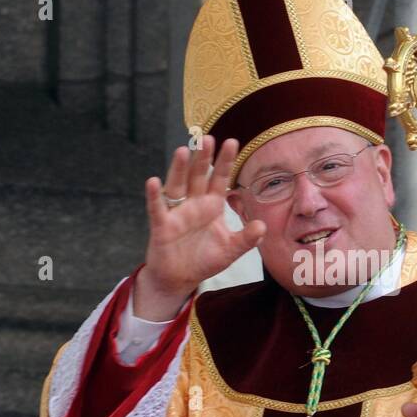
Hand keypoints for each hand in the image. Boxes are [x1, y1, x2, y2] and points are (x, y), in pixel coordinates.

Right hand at [137, 136, 265, 319]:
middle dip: (203, 158)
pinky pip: (157, 208)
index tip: (232, 142)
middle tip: (208, 138)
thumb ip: (246, 239)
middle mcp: (194, 203)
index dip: (225, 162)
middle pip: (198, 176)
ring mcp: (177, 212)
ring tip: (182, 150)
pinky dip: (154, 196)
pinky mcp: (161, 225)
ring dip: (178, 168)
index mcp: (211, 205)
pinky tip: (154, 182)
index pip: (220, 179)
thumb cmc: (203, 260)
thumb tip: (262, 226)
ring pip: (177, 185)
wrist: (180, 278)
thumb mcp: (230, 250)